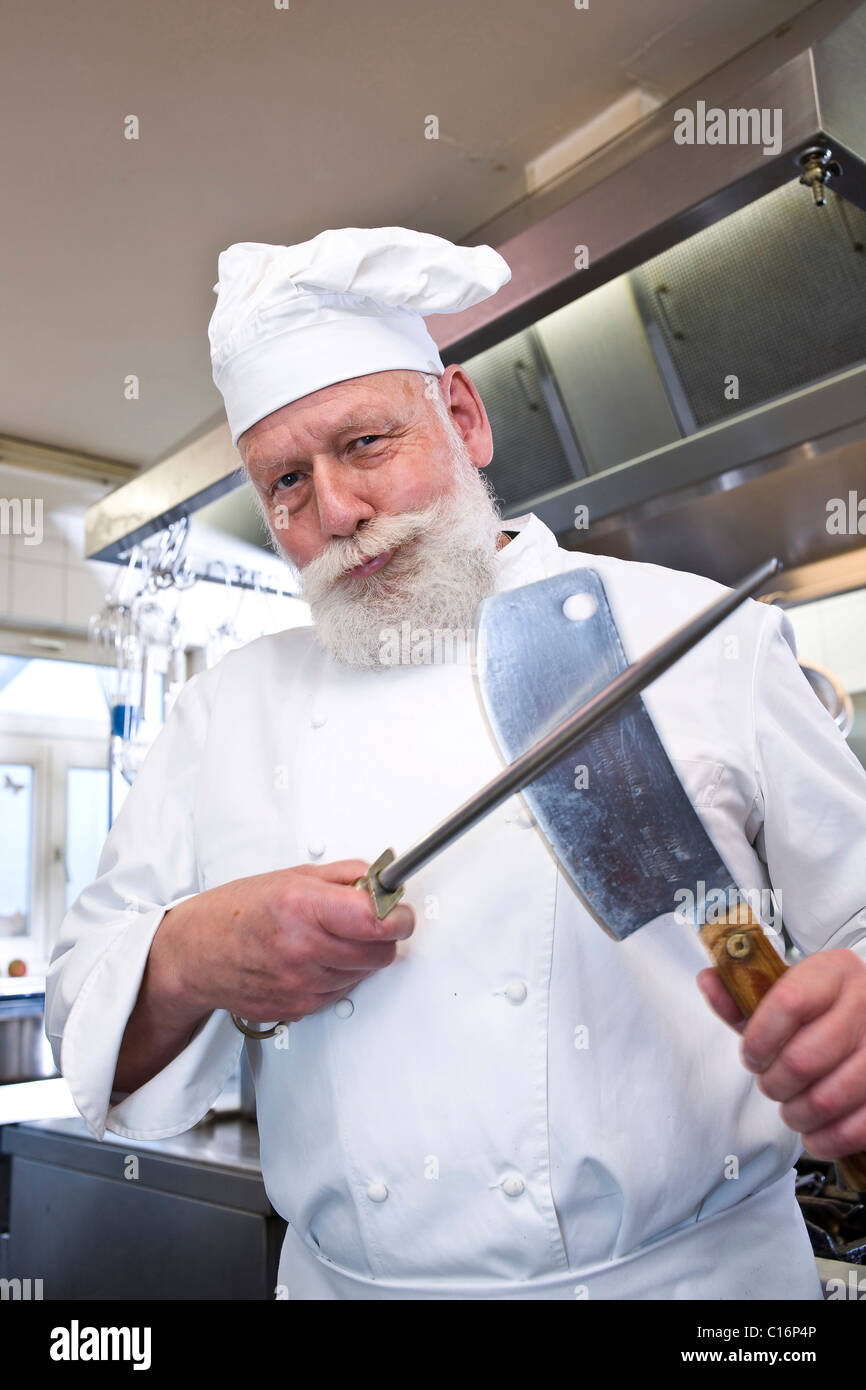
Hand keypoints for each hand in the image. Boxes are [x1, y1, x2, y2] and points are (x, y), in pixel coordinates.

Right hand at [155, 859, 414, 1025]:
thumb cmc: (232, 913)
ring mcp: (301, 985)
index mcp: (302, 908)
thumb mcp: (289, 876)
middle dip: (384, 934)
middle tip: (371, 919)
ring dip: (360, 955)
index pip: (377, 921)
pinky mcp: (299, 1008)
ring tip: (330, 936)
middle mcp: (303, 950)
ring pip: (365, 973)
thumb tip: (379, 880)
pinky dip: (340, 975)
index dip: (397, 914)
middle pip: (380, 952)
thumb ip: (342, 876)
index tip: (398, 908)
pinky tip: (316, 958)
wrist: (193, 955)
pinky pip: (343, 992)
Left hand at [697, 948, 865, 1159]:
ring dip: (797, 1114)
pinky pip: (855, 1128)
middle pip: (804, 1059)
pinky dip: (826, 1139)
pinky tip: (814, 1131)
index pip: (789, 1002)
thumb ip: (741, 994)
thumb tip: (707, 981)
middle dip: (774, 1082)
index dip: (759, 1038)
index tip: (751, 1055)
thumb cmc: (821, 1010)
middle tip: (771, 1084)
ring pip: (828, 1099)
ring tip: (791, 1106)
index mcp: (835, 973)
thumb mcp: (783, 993)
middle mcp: (865, 1005)